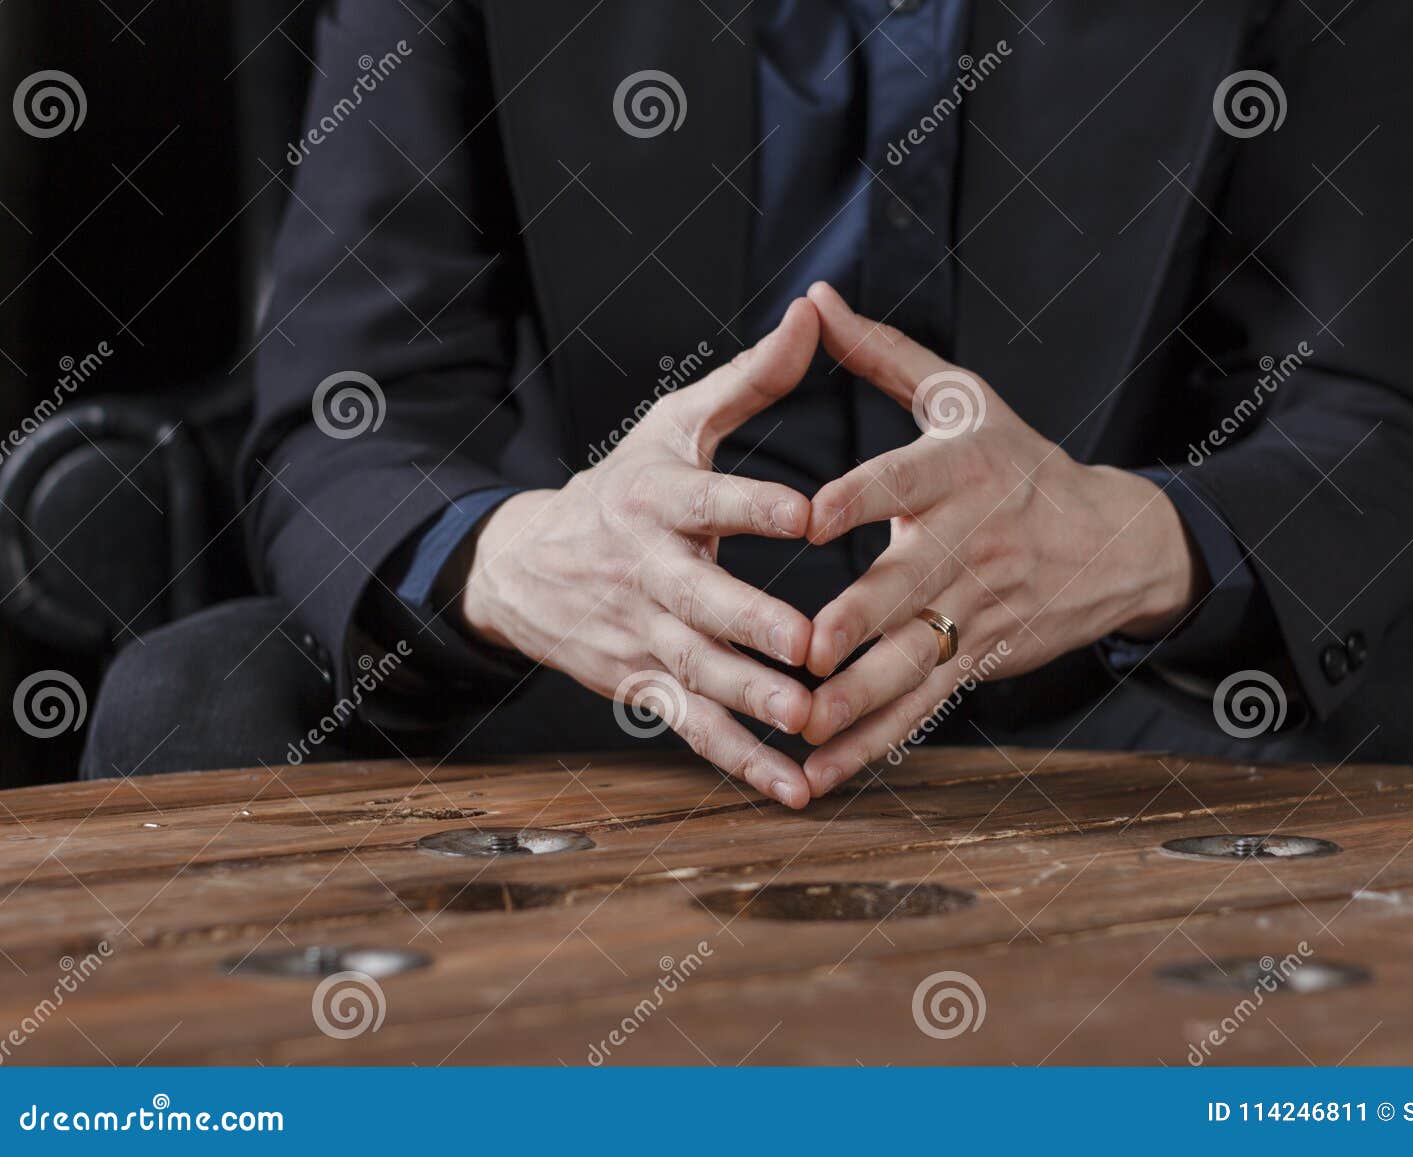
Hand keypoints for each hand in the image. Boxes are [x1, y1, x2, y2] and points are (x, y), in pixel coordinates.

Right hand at [453, 299, 820, 807]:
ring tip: (807, 724)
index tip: (808, 512)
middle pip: (699, 602)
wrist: (529, 566)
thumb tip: (812, 309)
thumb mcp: (674, 424)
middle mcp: (647, 573)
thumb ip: (750, 379)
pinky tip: (793, 788)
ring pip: (699, 675)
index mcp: (657, 500)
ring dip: (752, 703)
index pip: (705, 501)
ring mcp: (643, 638)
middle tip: (806, 643)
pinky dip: (740, 760)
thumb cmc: (625, 484)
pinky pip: (695, 728)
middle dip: (751, 624)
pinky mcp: (644, 688)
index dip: (752, 506)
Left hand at [797, 282, 1202, 795]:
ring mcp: (975, 610)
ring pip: (912, 661)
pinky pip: (919, 706)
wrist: (1113, 542)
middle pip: (908, 585)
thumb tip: (813, 299)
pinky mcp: (976, 659)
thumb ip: (881, 354)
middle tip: (805, 647)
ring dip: (857, 700)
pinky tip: (823, 772)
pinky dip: (873, 742)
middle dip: (857, 620)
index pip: (905, 480)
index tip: (810, 512)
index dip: (860, 495)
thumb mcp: (961, 400)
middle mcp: (968, 544)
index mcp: (959, 472)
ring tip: (804, 728)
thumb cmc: (1017, 462)